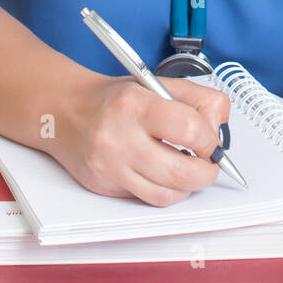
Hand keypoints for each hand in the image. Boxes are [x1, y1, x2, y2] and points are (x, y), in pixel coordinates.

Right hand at [48, 71, 231, 206]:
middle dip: (206, 172)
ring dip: (188, 186)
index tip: (211, 142)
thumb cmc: (114, 99)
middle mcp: (118, 138)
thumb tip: (218, 129)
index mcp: (134, 104)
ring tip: (188, 169)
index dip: (209, 140)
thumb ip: (197, 99)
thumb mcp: (157, 83)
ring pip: (166, 195)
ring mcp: (109, 167)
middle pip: (181, 172)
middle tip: (209, 164)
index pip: (188, 128)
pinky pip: (146, 199)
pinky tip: (165, 175)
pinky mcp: (103, 187)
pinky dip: (165, 191)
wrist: (64, 112)